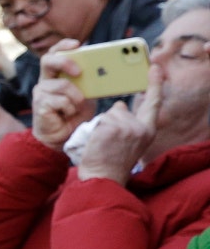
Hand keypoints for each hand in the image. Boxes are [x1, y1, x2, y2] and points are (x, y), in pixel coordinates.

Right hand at [31, 40, 91, 151]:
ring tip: (78, 106)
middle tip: (79, 71)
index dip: (64, 45)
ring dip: (76, 96)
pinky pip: (60, 101)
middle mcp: (45, 81)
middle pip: (48, 61)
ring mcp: (41, 93)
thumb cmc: (76, 113)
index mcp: (56, 74)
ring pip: (62, 85)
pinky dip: (70, 108)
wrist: (65, 136)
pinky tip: (68, 114)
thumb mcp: (88, 93)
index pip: (55, 53)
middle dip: (65, 62)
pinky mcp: (40, 105)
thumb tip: (110, 69)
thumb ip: (92, 81)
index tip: (77, 44)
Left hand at [76, 64, 162, 184]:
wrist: (102, 180)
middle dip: (110, 121)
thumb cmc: (112, 164)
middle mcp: (140, 127)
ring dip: (100, 127)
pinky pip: (98, 121)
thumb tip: (119, 106)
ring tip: (102, 145)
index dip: (154, 85)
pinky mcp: (110, 128)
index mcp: (148, 131)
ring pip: (107, 114)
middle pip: (119, 109)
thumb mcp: (131, 144)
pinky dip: (93, 131)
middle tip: (108, 143)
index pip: (153, 103)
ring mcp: (126, 127)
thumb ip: (131, 125)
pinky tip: (97, 144)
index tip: (155, 68)